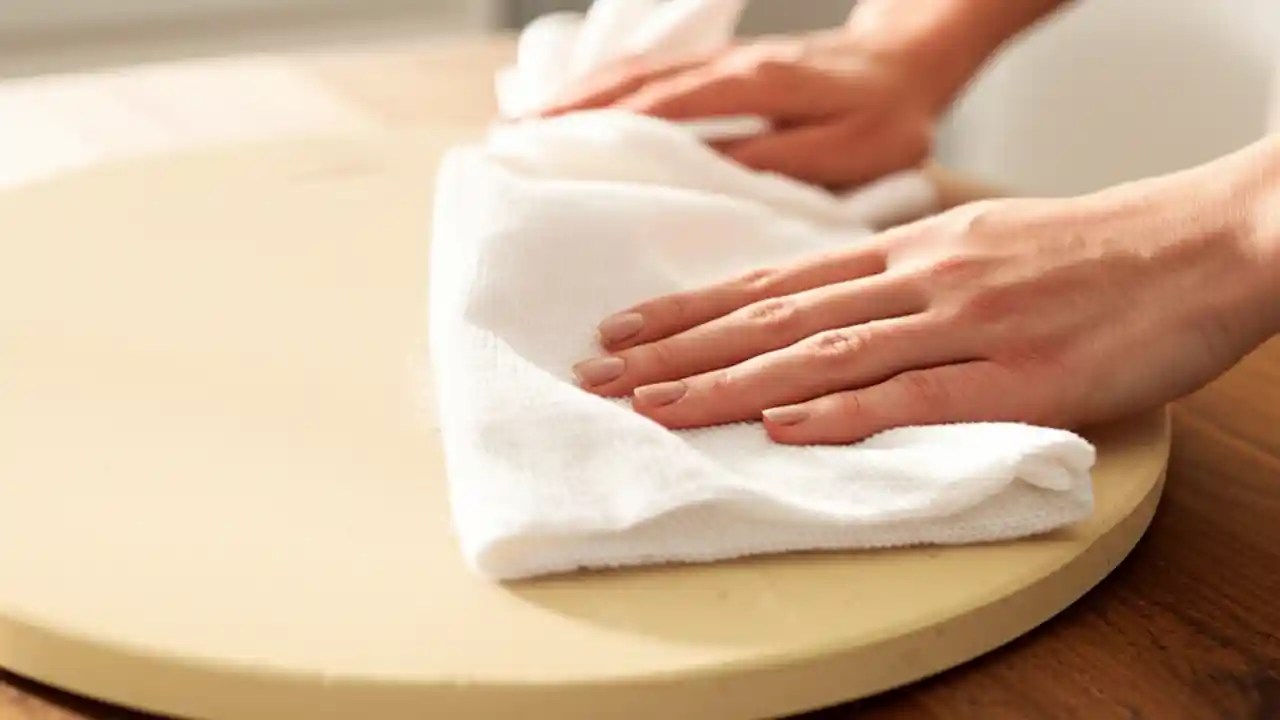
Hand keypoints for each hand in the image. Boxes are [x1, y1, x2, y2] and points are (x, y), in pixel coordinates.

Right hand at [537, 31, 946, 187]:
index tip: (548, 146)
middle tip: (512, 140)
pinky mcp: (723, 68)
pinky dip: (608, 90)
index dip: (603, 127)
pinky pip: (653, 75)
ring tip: (524, 124)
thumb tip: (700, 175)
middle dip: (570, 109)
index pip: (661, 104)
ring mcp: (722, 61)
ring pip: (637, 74)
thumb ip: (774, 161)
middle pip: (633, 82)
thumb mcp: (844, 151)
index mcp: (753, 83)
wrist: (909, 63)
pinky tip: (578, 108)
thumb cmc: (886, 117)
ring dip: (580, 96)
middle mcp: (728, 65)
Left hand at [571, 148, 1279, 443]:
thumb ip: (907, 278)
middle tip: (601, 373)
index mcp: (912, 251)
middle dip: (680, 348)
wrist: (1206, 241)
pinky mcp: (1019, 375)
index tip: (628, 327)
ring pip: (825, 354)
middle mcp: (920, 281)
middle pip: (777, 316)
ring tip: (653, 404)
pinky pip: (918, 395)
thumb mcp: (982, 246)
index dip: (694, 307)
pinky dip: (845, 412)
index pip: (777, 280)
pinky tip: (782, 426)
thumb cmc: (1095, 252)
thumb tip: (837, 310)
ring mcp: (966, 326)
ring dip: (730, 382)